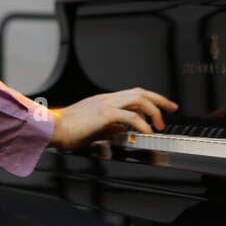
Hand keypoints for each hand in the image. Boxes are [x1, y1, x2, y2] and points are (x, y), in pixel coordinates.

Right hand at [48, 88, 178, 151]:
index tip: (163, 107)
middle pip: (140, 92)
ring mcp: (106, 104)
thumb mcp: (94, 129)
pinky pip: (131, 117)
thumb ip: (109, 128)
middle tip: (172, 109)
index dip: (150, 99)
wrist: (53, 128)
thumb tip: (123, 131)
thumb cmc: (68, 131)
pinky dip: (143, 124)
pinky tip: (147, 133)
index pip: (133, 94)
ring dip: (153, 111)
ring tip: (159, 125)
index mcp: (105, 101)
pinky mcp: (105, 114)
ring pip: (138, 99)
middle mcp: (107, 98)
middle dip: (159, 100)